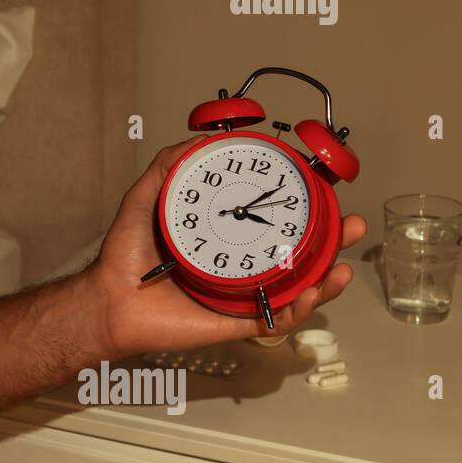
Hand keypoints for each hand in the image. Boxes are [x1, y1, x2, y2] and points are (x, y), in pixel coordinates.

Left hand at [86, 136, 367, 357]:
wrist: (109, 300)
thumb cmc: (124, 255)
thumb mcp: (144, 200)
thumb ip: (167, 168)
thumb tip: (198, 138)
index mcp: (226, 238)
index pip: (273, 222)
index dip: (304, 210)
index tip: (325, 190)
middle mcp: (239, 266)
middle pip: (297, 256)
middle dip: (332, 243)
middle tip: (352, 225)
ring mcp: (241, 296)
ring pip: (296, 290)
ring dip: (325, 280)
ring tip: (341, 266)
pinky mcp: (236, 323)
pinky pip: (275, 319)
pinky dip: (297, 310)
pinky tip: (309, 293)